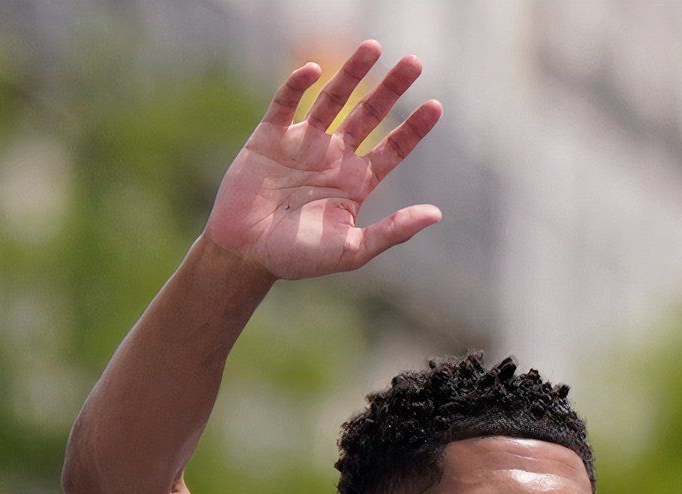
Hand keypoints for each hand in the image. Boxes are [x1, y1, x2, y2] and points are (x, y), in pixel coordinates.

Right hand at [203, 41, 442, 279]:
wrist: (245, 254)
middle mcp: (333, 156)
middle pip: (369, 114)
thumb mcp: (351, 249)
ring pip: (333, 99)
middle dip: (391, 88)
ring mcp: (302, 143)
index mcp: (356, 181)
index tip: (436, 106)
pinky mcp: (269, 137)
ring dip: (352, 73)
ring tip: (374, 47)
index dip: (414, 127)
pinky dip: (298, 85)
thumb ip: (393, 231)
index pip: (393, 147)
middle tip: (415, 62)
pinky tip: (314, 70)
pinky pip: (285, 103)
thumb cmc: (298, 257)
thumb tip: (437, 214)